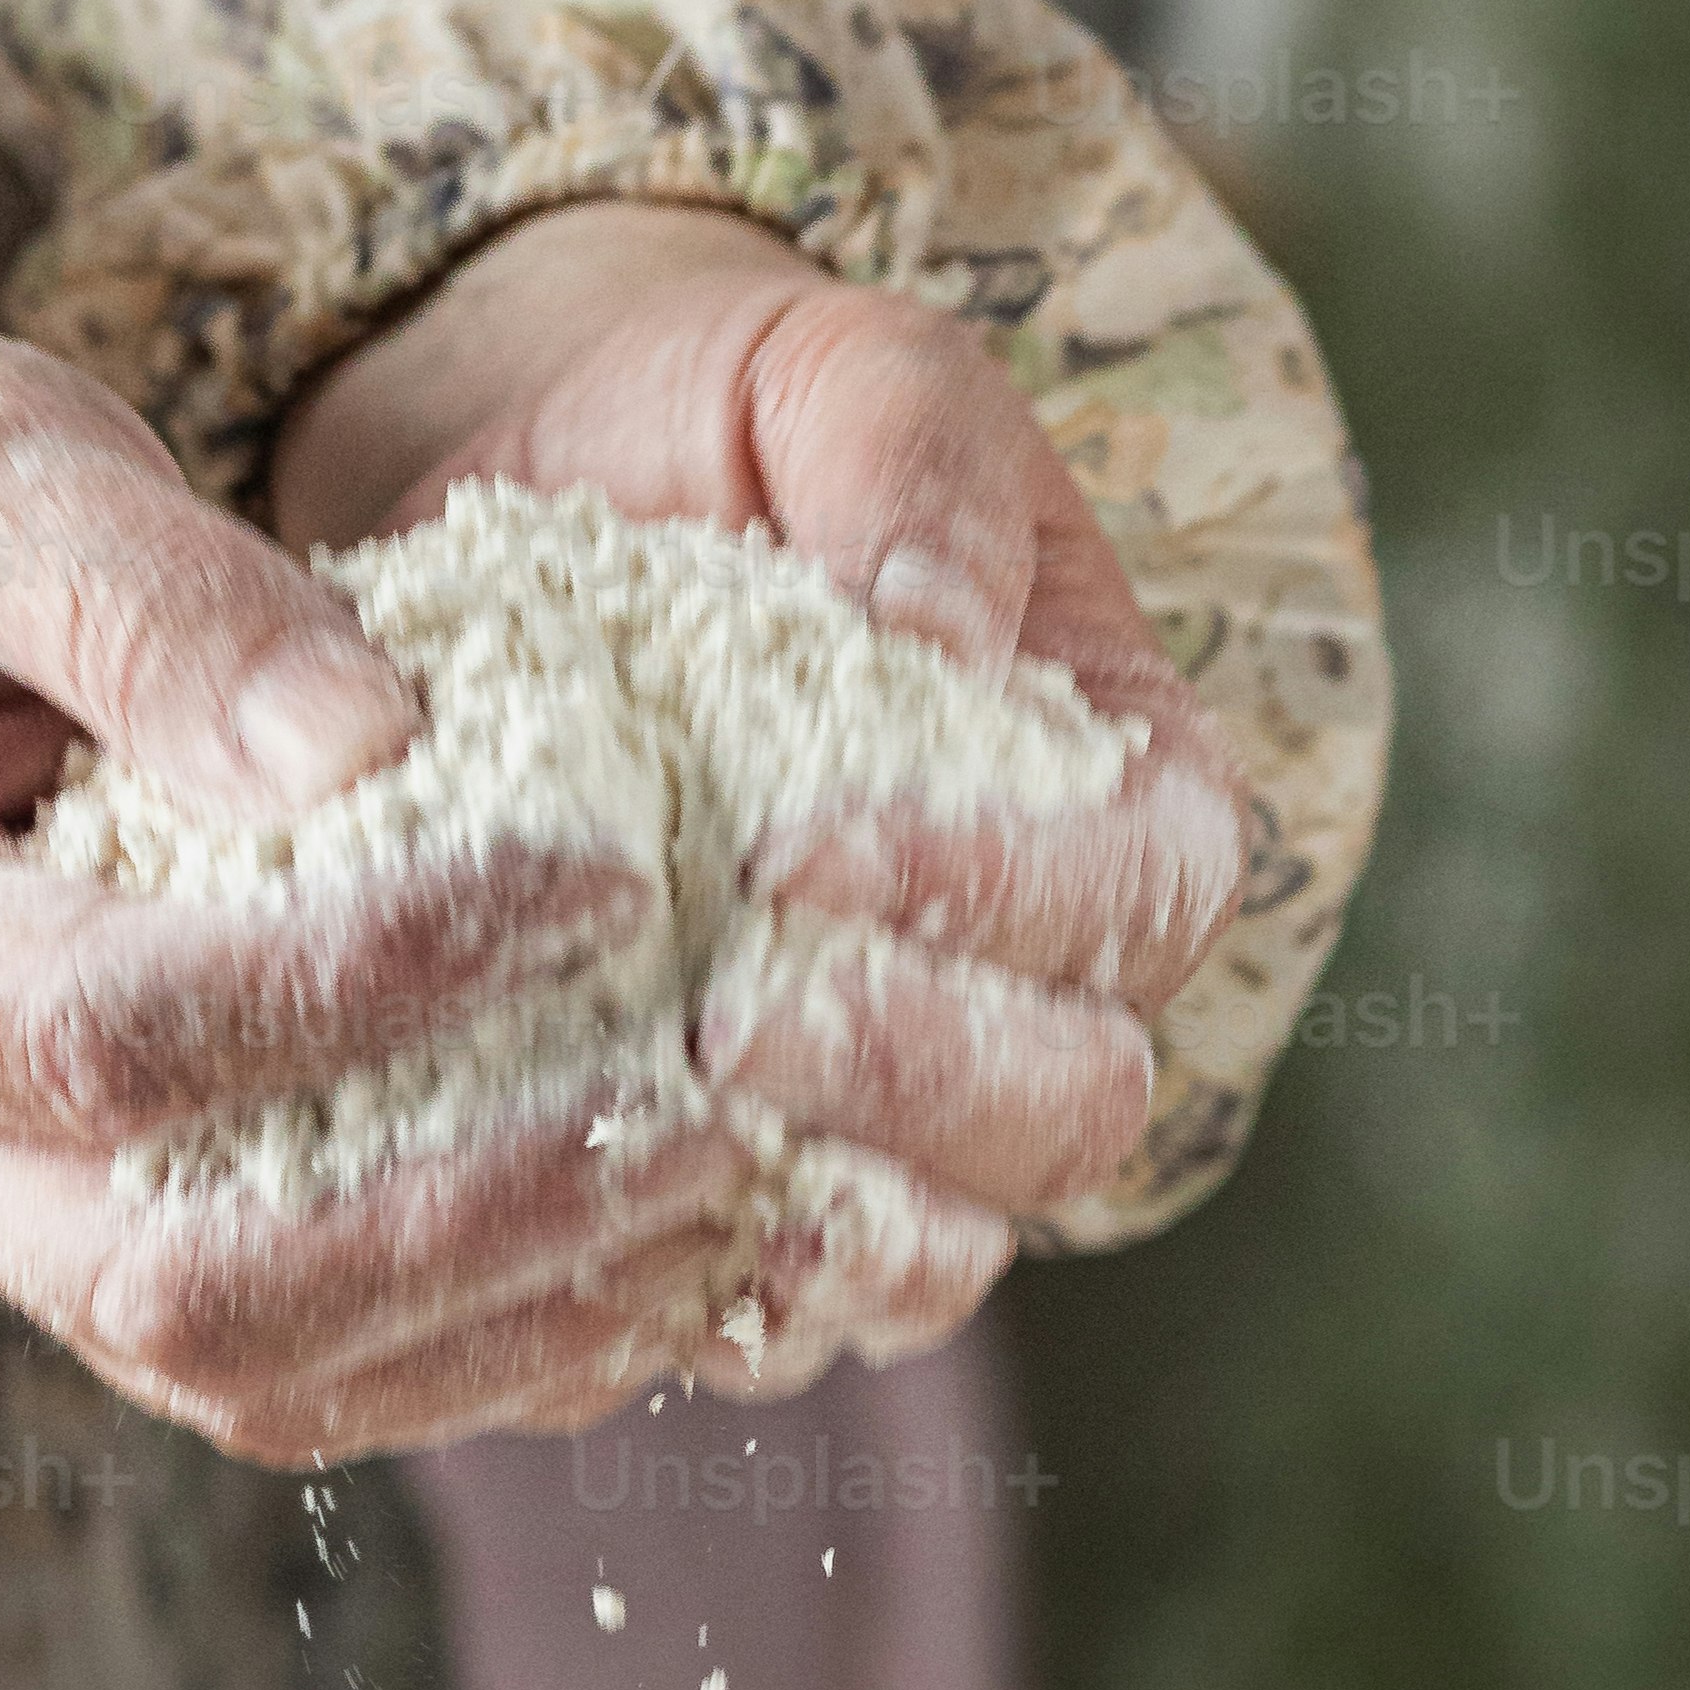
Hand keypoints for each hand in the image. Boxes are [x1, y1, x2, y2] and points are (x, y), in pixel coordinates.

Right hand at [0, 178, 781, 1459]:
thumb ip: (145, 594)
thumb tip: (367, 752)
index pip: (117, 1034)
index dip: (372, 978)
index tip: (607, 875)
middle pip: (190, 1289)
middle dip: (471, 1221)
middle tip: (714, 1107)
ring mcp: (26, 1226)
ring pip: (272, 1378)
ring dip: (518, 1316)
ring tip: (742, 1191)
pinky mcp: (144, 1236)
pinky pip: (334, 1366)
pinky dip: (514, 1336)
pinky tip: (694, 1247)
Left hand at [268, 201, 1247, 1366]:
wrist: (541, 486)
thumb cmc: (722, 421)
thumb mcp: (834, 374)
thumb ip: (916, 463)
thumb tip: (939, 621)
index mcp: (1127, 794)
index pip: (1148, 896)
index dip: (1001, 900)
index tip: (799, 847)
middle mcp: (1047, 982)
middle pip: (1071, 1110)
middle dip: (907, 1080)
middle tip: (718, 1016)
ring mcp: (906, 1112)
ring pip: (935, 1256)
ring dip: (815, 1234)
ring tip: (649, 1154)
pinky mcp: (749, 1186)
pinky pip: (755, 1314)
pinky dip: (677, 1305)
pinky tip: (565, 1249)